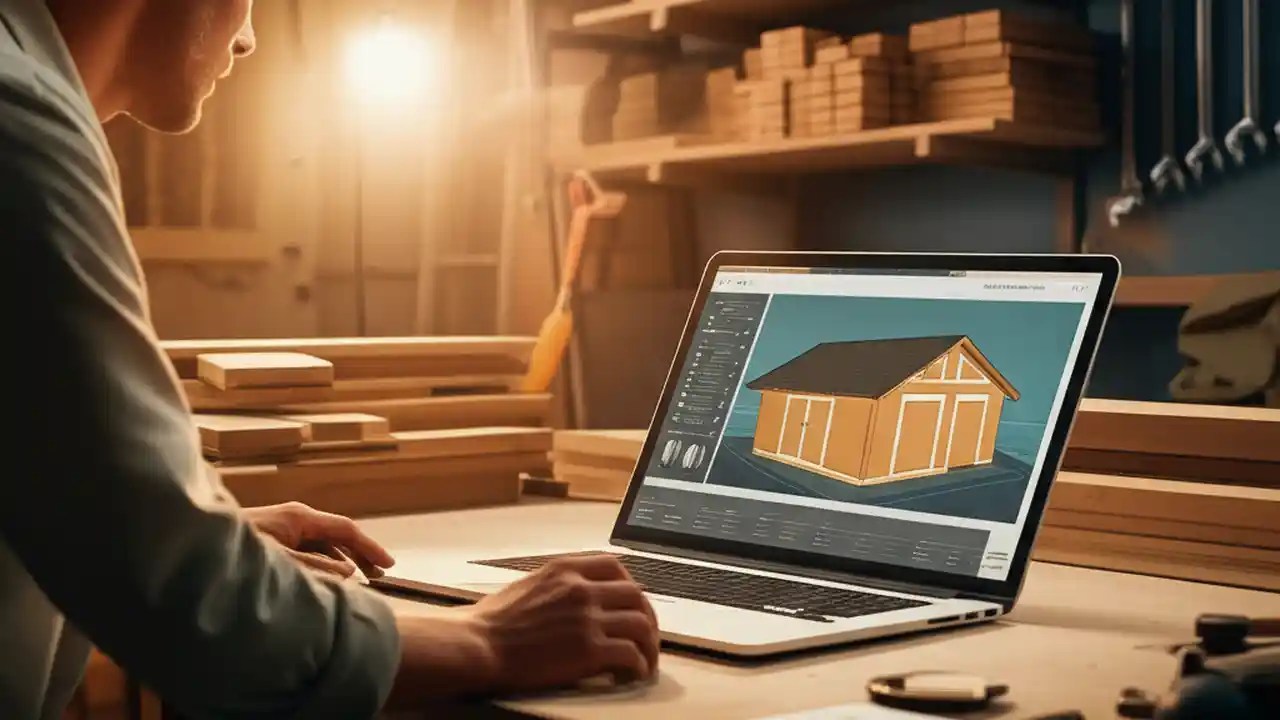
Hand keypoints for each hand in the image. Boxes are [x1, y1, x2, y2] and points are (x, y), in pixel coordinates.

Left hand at [242, 502, 394, 579]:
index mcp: (300, 518)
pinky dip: (326, 561)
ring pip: (324, 542)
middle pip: (338, 534)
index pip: (346, 530)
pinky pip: (310, 547)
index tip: (389, 565)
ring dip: (344, 560)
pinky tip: (329, 576)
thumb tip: (349, 573)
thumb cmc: (237, 549)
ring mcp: (285, 526)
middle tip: (381, 576)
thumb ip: (316, 567)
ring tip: (361, 580)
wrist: (195, 540)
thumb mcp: (281, 561)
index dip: (370, 548)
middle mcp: (296, 518)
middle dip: (361, 554)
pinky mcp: (274, 537)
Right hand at [468, 554, 658, 690]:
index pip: (614, 566)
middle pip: (636, 595)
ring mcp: (587, 618)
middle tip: (645, 637)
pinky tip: (630, 675)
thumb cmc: (491, 622)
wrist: (477, 645)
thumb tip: (574, 596)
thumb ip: (557, 585)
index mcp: (565, 569)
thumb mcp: (528, 584)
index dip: (629, 586)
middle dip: (646, 617)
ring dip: (649, 644)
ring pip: (641, 624)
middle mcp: (581, 588)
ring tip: (644, 661)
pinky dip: (637, 666)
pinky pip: (630, 654)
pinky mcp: (588, 649)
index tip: (630, 604)